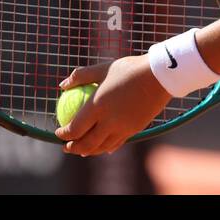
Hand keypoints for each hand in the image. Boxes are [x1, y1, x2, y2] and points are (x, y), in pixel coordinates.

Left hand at [54, 54, 171, 155]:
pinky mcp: (134, 130)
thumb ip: (81, 76)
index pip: (75, 129)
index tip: (59, 132)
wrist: (160, 76)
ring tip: (82, 149)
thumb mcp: (103, 68)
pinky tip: (103, 146)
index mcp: (98, 105)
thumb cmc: (129, 69)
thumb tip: (63, 85)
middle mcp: (109, 121)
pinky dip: (106, 147)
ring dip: (88, 151)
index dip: (63, 134)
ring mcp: (123, 127)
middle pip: (86, 143)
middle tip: (66, 147)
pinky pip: (117, 143)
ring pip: (101, 147)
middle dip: (73, 148)